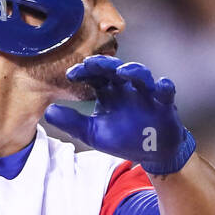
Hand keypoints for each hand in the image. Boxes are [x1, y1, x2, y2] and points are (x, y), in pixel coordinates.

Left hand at [44, 56, 196, 174]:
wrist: (151, 153)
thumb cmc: (122, 139)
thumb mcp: (93, 133)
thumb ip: (72, 122)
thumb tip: (48, 112)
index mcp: (108, 92)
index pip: (94, 76)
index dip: (84, 72)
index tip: (70, 74)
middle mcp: (126, 88)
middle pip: (115, 69)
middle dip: (104, 64)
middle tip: (91, 62)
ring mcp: (146, 93)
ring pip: (141, 74)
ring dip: (133, 70)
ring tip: (122, 71)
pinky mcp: (164, 103)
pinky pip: (167, 91)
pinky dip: (165, 87)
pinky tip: (161, 84)